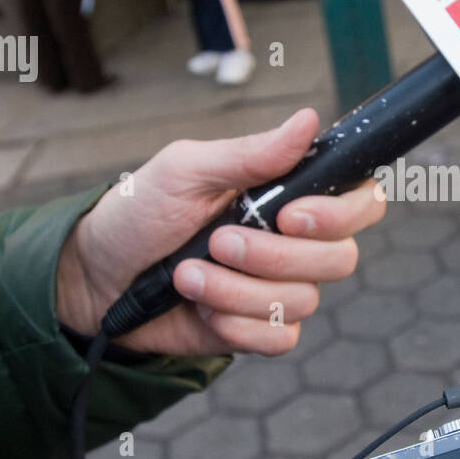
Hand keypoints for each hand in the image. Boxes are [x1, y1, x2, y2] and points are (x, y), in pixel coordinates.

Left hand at [56, 109, 385, 356]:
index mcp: (290, 194)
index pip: (361, 202)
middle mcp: (298, 242)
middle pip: (340, 258)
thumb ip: (251, 154)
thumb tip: (308, 121)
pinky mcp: (261, 330)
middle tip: (218, 241)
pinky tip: (202, 306)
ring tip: (188, 273)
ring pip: (303, 300)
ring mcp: (282, 288)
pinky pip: (279, 338)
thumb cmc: (142, 212)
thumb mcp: (186, 170)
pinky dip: (235, 324)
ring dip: (237, 290)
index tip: (288, 215)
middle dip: (274, 256)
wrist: (98, 275)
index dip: (341, 214)